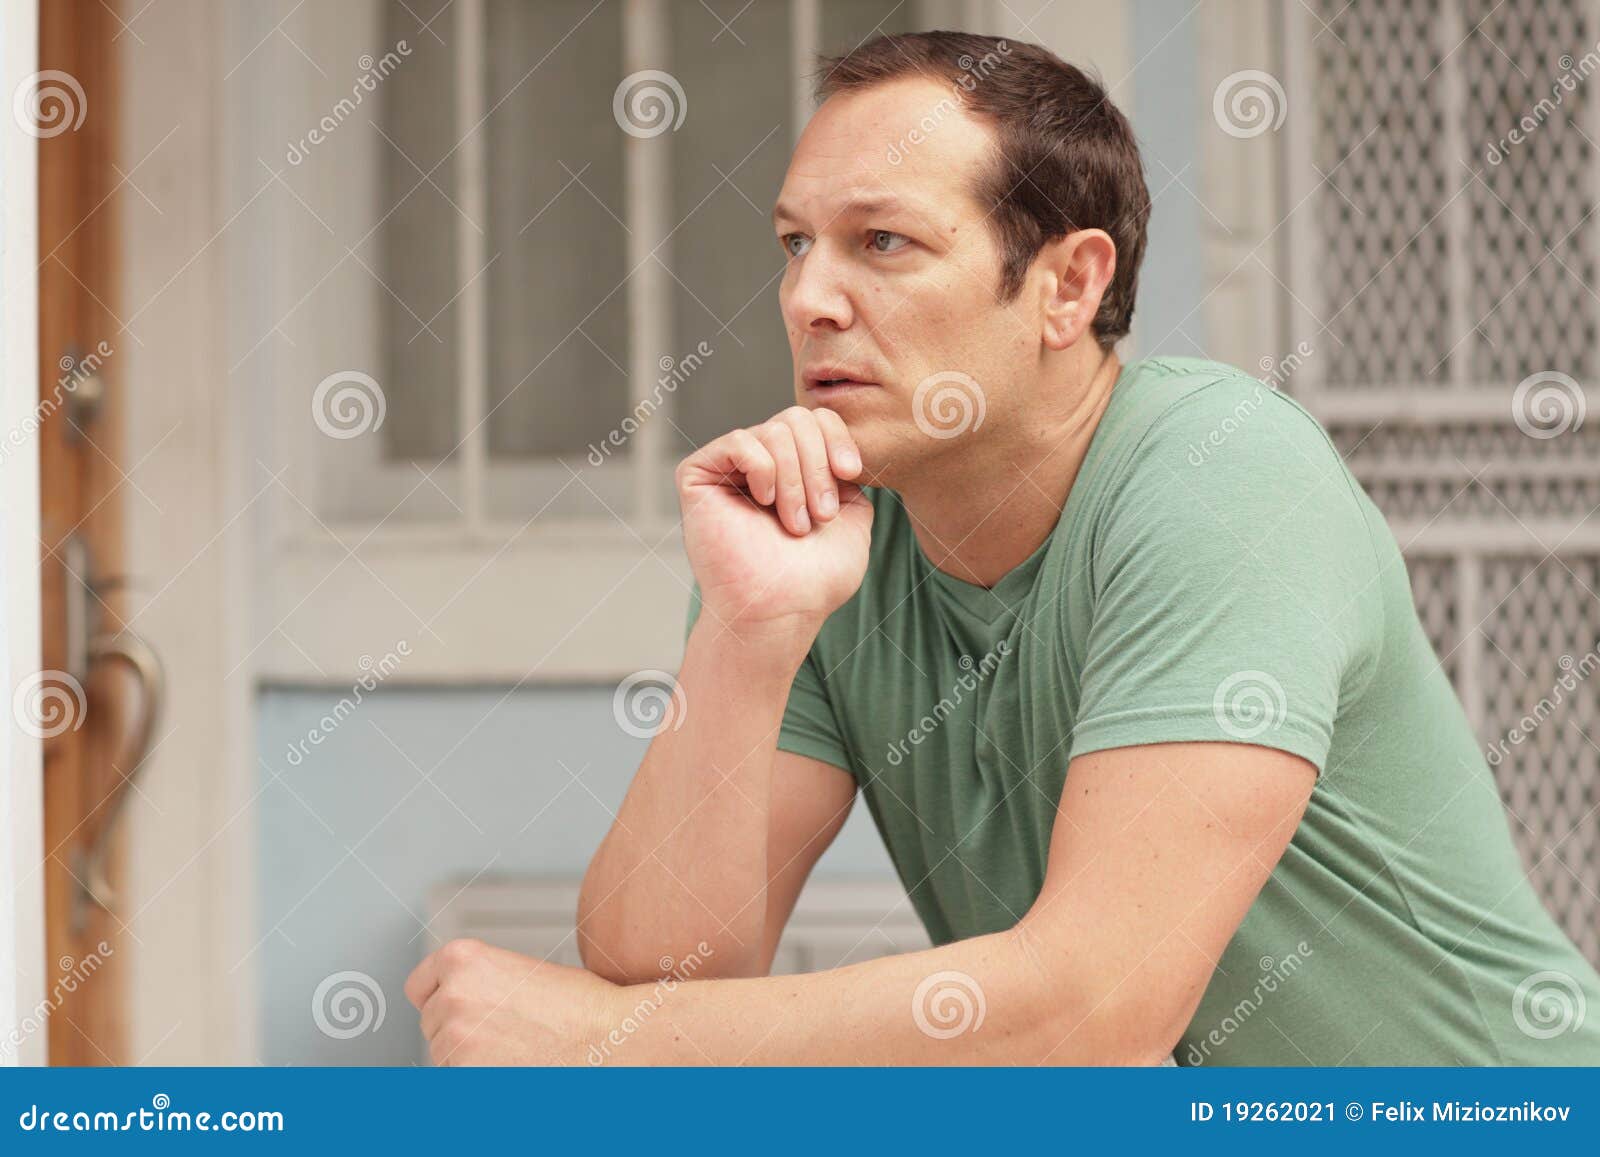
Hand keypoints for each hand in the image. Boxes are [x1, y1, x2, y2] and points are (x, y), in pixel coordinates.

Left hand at [405, 938, 617, 1065]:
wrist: (610, 1038)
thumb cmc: (579, 1006)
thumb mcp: (518, 972)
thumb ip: (477, 982)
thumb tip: (449, 1004)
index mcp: (463, 958)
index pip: (419, 986)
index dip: (437, 999)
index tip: (450, 1008)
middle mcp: (452, 995)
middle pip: (432, 1024)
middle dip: (460, 1030)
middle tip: (505, 1032)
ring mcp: (456, 1039)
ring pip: (444, 1057)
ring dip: (469, 1059)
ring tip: (516, 1051)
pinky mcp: (465, 1078)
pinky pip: (456, 1083)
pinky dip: (478, 1081)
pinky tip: (513, 1070)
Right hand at [677, 405, 873, 639]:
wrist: (782, 609)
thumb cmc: (816, 578)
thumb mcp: (855, 518)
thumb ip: (847, 476)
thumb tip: (837, 446)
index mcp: (793, 470)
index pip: (817, 419)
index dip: (838, 438)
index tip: (852, 474)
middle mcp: (761, 464)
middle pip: (797, 418)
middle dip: (817, 465)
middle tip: (819, 515)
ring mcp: (729, 469)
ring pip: (773, 431)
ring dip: (794, 480)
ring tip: (795, 523)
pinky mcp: (699, 476)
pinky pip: (739, 441)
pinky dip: (763, 470)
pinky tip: (763, 503)